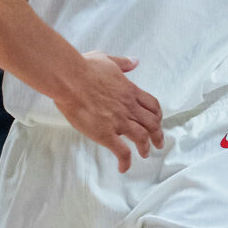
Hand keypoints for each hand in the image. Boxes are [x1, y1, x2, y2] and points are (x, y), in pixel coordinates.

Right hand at [51, 52, 163, 172]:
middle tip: (158, 144)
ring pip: (142, 138)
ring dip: (145, 147)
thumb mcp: (107, 59)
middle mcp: (128, 107)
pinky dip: (125, 161)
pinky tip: (123, 167)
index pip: (152, 105)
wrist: (69, 79)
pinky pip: (122, 151)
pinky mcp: (105, 133)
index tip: (157, 122)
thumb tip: (135, 61)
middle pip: (152, 124)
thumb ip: (123, 63)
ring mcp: (118, 121)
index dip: (157, 116)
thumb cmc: (84, 67)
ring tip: (144, 154)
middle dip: (158, 135)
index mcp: (130, 91)